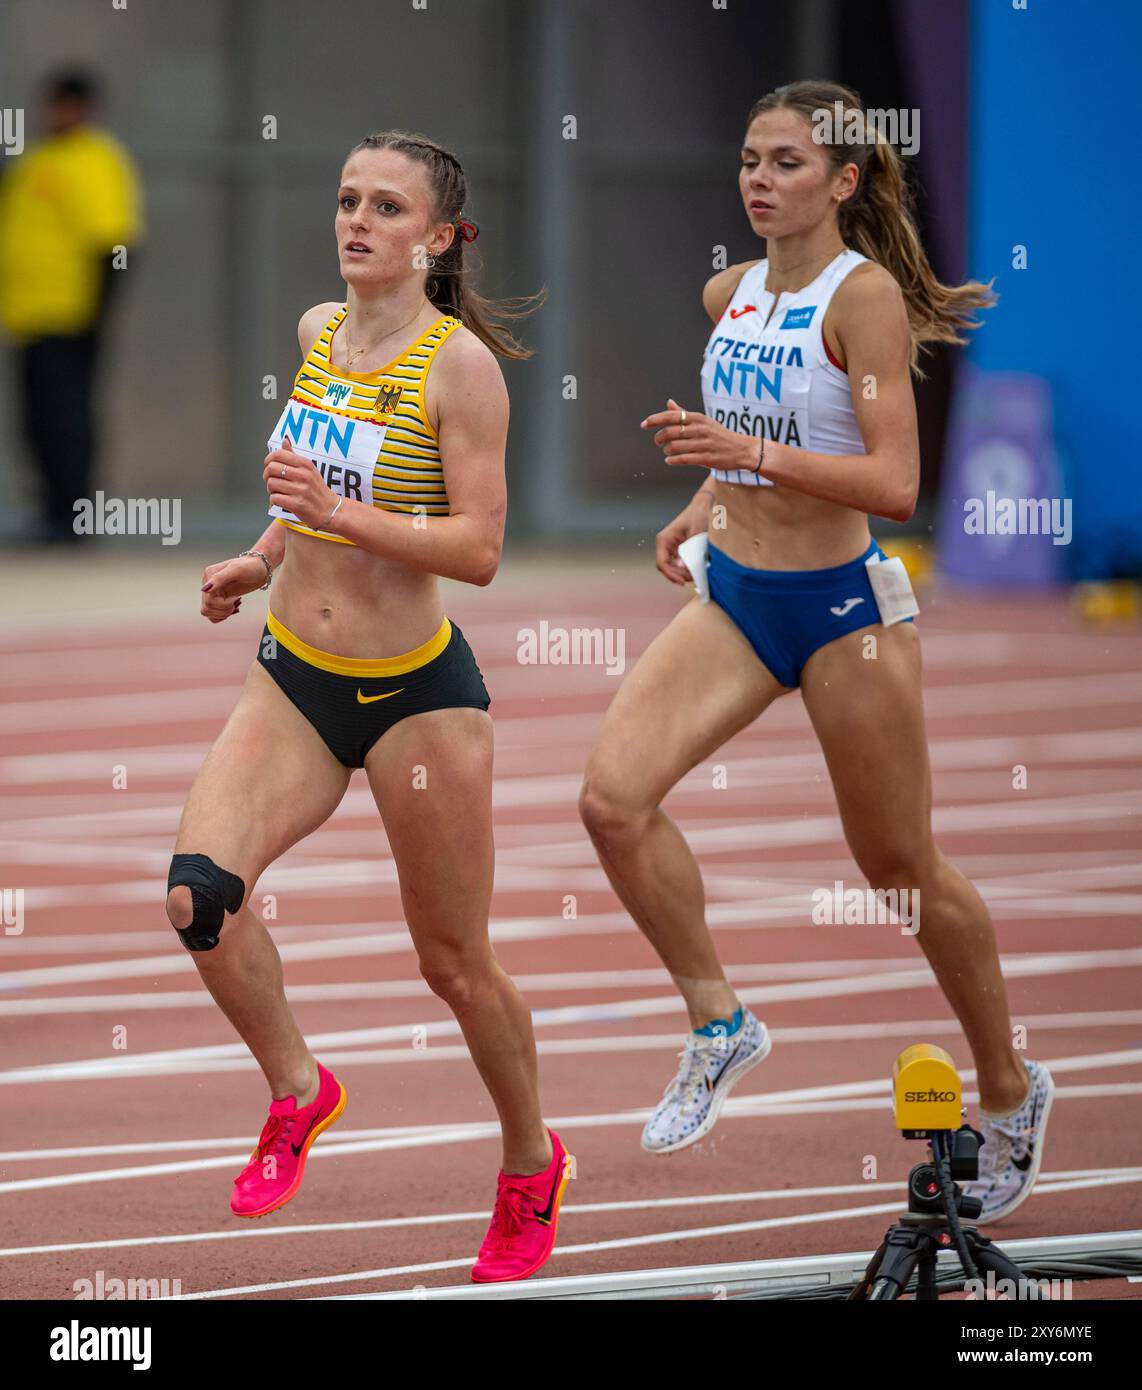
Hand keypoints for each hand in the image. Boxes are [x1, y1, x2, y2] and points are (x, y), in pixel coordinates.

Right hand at [199, 555, 266, 622]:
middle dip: (224, 609)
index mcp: (209, 575)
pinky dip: (223, 615)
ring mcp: (214, 592)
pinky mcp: (220, 598)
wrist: (260, 568)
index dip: (222, 604)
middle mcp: (209, 584)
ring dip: (224, 613)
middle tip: (236, 601)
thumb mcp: (237, 570)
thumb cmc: (251, 566)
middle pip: (207, 608)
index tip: (236, 597)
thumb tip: (204, 589)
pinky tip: (234, 608)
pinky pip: (214, 614)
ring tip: (236, 603)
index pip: (208, 600)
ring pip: (209, 612)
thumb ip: (219, 578)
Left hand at [262, 434, 338, 529]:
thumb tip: (285, 440)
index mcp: (305, 464)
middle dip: (267, 475)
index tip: (269, 465)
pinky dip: (274, 500)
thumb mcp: (309, 469)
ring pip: (271, 483)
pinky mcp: (297, 504)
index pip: (279, 454)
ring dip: (270, 489)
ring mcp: (300, 490)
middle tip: (271, 480)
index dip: (269, 459)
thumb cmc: (317, 490)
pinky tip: (282, 500)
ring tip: (278, 491)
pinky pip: (274, 498)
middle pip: (271, 468)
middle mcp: (303, 475)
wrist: (331, 510)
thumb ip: (294, 456)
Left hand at [641, 397, 761, 473]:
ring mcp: (704, 444)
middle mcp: (700, 429)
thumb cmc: (719, 435)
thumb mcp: (703, 421)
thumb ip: (684, 414)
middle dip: (659, 438)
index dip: (655, 420)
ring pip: (675, 446)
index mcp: (698, 418)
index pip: (672, 416)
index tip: (644, 424)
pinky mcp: (707, 458)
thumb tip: (668, 403)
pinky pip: (684, 459)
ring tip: (667, 451)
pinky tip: (669, 460)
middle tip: (658, 442)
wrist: (742, 449)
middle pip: (670, 432)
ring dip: (666, 450)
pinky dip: (673, 460)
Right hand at [655, 497, 711, 584]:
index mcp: (663, 540)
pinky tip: (696, 568)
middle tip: (692, 578)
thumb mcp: (695, 534)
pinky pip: (679, 563)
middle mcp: (664, 545)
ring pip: (673, 567)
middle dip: (679, 575)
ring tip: (695, 574)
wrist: (700, 508)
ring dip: (683, 573)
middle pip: (667, 567)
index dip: (670, 574)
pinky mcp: (678, 549)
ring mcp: (671, 548)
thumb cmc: (696, 516)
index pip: (662, 563)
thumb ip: (690, 552)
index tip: (682, 581)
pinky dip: (687, 567)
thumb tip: (684, 567)